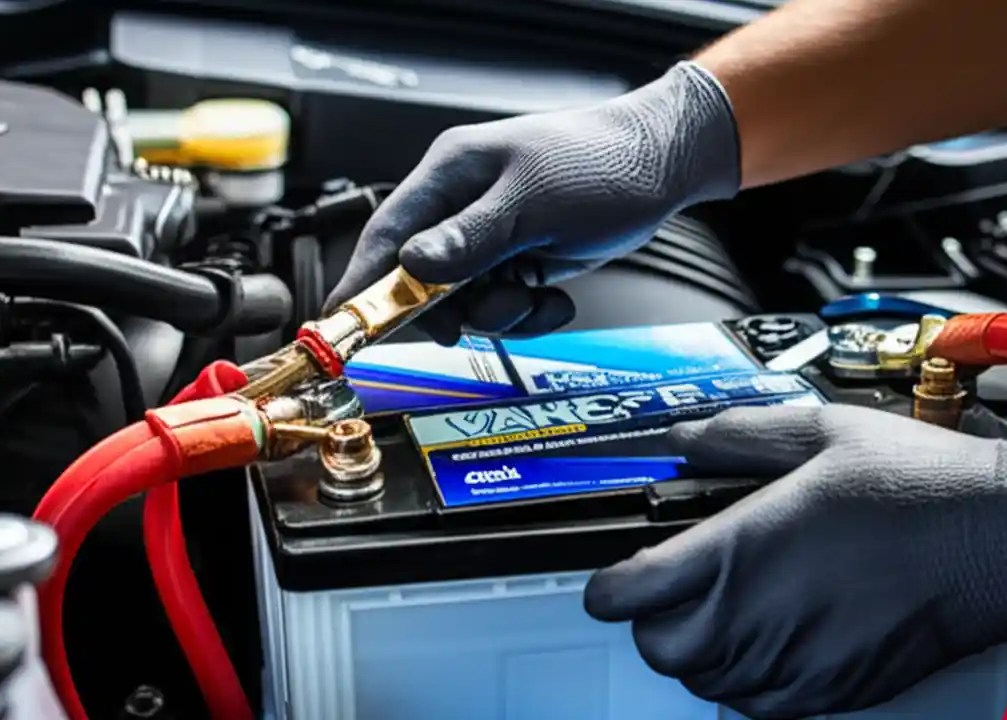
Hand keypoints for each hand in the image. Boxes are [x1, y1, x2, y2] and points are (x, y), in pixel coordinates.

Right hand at [324, 62, 739, 343]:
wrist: (663, 166)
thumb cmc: (601, 164)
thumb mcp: (533, 202)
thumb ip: (471, 238)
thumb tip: (413, 266)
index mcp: (450, 175)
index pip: (388, 235)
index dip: (362, 283)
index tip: (342, 326)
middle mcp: (461, 206)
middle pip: (422, 281)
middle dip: (457, 309)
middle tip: (494, 309)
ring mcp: (490, 236)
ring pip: (464, 303)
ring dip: (500, 315)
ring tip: (537, 296)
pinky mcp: (518, 259)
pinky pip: (502, 306)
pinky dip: (528, 315)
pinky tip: (555, 300)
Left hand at [584, 404, 1006, 718]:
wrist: (999, 537)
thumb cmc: (917, 485)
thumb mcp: (817, 432)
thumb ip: (736, 437)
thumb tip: (686, 440)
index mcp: (740, 551)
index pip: (629, 593)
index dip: (609, 585)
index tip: (615, 576)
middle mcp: (758, 616)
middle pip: (658, 648)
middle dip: (651, 620)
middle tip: (671, 587)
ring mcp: (795, 661)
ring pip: (704, 681)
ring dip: (698, 648)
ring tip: (724, 607)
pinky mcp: (831, 689)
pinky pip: (757, 704)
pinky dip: (744, 678)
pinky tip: (767, 638)